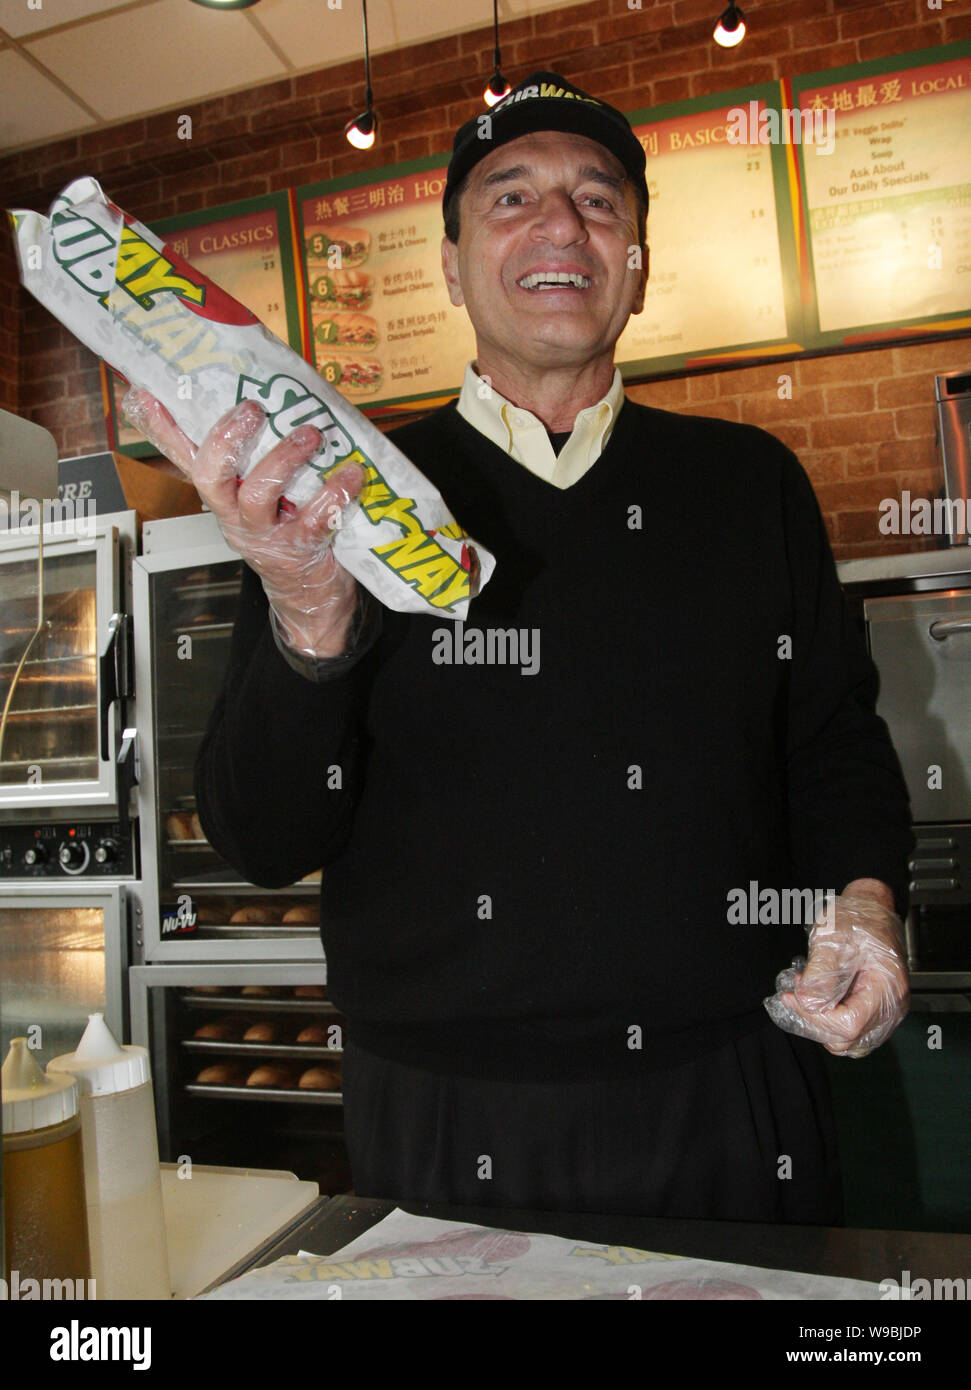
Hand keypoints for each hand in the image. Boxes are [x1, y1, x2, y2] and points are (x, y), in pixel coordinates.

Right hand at [123, 389, 364, 657]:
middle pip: (210, 477)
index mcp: (222, 494)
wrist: (310, 594)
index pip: (183, 457)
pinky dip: (334, 493)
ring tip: (310, 435)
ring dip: (282, 460)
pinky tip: (350, 474)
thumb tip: (269, 397)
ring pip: (256, 495)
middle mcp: (235, 513)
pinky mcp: (300, 548)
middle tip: (252, 409)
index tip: (144, 394)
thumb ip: (257, 456)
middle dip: (226, 440)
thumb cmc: (288, 531)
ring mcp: (265, 533)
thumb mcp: (261, 495)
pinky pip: (313, 519)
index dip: (161, 429)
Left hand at [764, 881, 908, 1057]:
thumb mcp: (833, 937)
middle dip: (815, 1020)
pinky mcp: (876, 1011)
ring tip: (807, 992)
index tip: (794, 996)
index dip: (816, 1016)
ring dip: (821, 1024)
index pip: (848, 1024)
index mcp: (887, 987)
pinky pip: (852, 1032)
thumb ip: (821, 972)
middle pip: (848, 1039)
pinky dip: (830, 1022)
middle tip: (797, 991)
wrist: (871, 908)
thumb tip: (807, 1002)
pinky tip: (818, 998)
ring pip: (849, 1042)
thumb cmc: (857, 918)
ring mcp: (887, 1012)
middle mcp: (893, 1007)